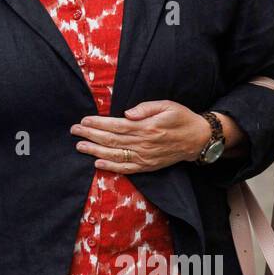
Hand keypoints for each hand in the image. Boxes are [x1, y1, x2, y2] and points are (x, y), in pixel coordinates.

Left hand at [70, 100, 210, 173]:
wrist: (198, 139)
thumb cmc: (181, 118)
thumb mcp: (167, 106)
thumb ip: (146, 108)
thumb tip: (127, 113)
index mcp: (147, 127)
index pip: (116, 126)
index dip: (98, 123)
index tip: (84, 120)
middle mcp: (144, 144)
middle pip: (111, 140)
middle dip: (90, 135)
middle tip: (74, 131)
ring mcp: (145, 157)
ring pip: (115, 155)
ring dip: (95, 151)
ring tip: (79, 146)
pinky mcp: (148, 166)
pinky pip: (126, 168)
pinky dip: (111, 167)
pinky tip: (97, 163)